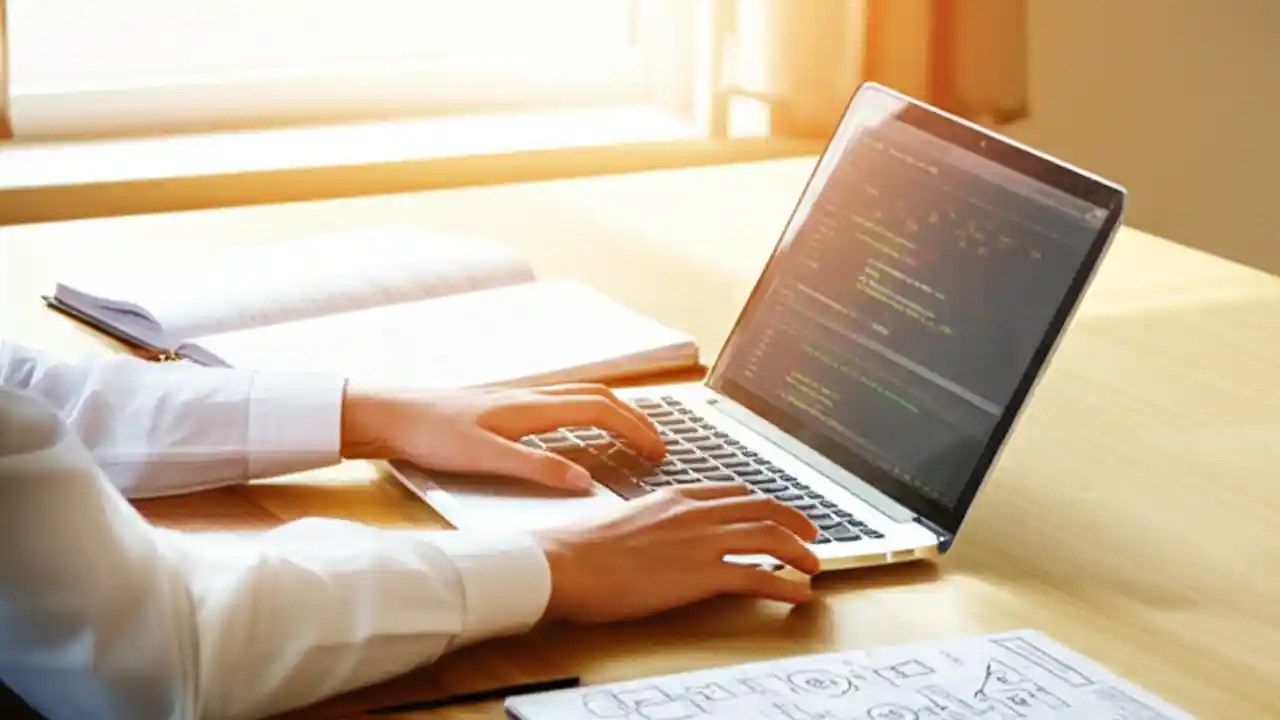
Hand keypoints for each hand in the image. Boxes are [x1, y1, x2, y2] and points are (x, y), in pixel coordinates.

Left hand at [340, 382, 665, 489]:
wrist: (388, 413)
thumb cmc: (430, 434)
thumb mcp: (485, 459)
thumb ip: (538, 469)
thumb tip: (586, 482)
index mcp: (532, 407)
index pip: (601, 409)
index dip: (635, 429)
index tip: (659, 452)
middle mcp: (530, 395)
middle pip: (599, 396)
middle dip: (634, 418)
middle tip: (656, 446)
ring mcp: (517, 397)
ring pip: (581, 394)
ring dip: (613, 410)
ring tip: (631, 433)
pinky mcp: (503, 405)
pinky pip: (560, 401)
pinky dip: (586, 411)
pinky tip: (577, 427)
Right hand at [536, 484, 820, 622]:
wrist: (568, 562)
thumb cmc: (583, 548)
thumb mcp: (626, 519)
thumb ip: (654, 521)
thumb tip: (660, 535)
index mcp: (676, 497)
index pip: (734, 492)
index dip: (763, 504)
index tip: (777, 514)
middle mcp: (695, 513)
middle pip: (762, 508)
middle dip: (795, 521)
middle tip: (811, 536)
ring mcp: (701, 541)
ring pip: (769, 537)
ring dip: (799, 551)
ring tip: (812, 566)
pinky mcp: (701, 575)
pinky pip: (757, 576)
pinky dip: (785, 585)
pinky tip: (798, 594)